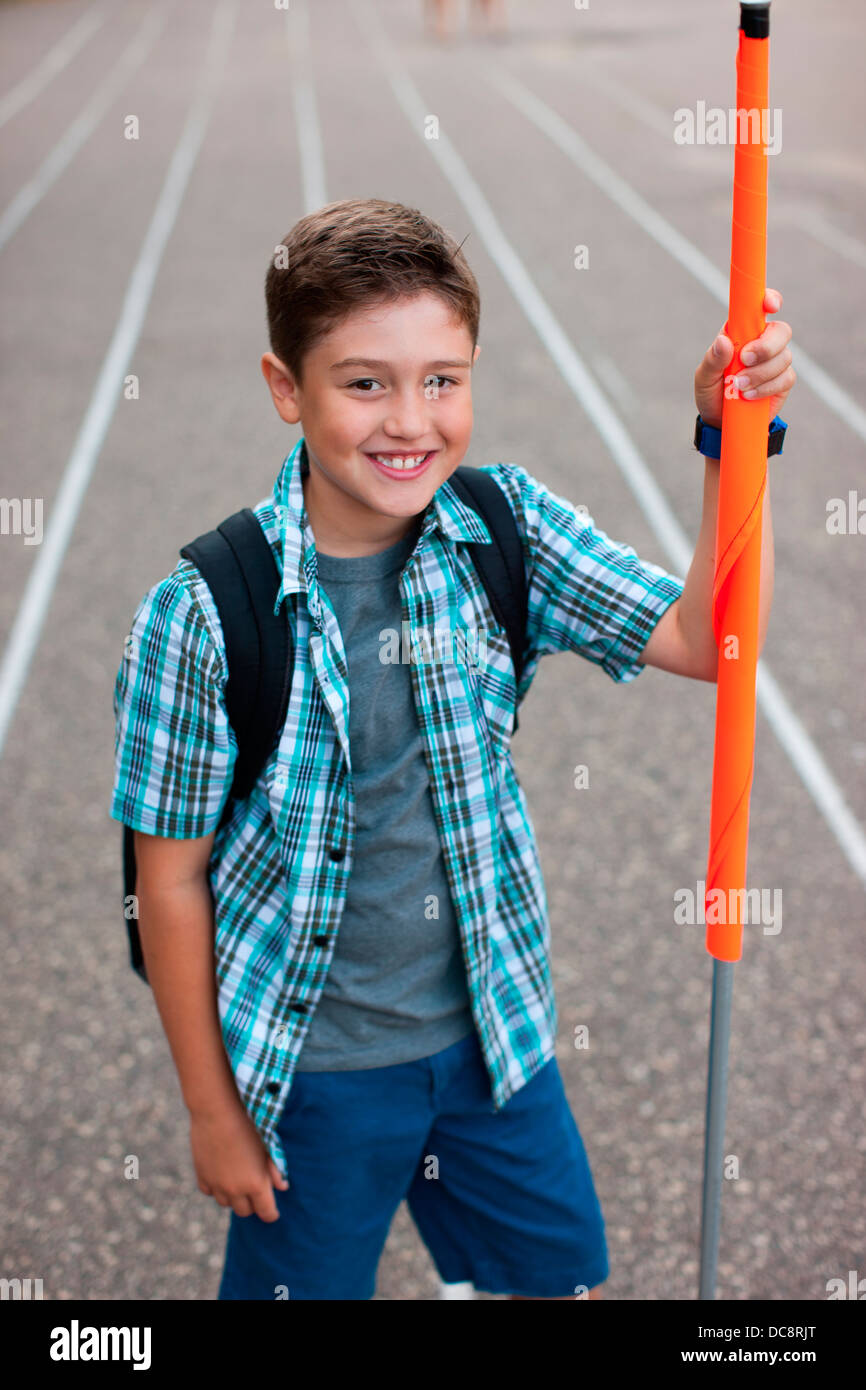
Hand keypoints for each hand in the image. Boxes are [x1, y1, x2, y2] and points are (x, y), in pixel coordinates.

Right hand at [189, 1100, 288, 1221]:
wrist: (217, 1112)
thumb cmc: (248, 1125)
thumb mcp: (268, 1145)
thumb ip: (276, 1169)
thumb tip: (282, 1187)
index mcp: (256, 1183)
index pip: (266, 1212)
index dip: (271, 1214)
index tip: (273, 1212)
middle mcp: (235, 1190)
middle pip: (245, 1211)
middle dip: (252, 1204)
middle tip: (255, 1192)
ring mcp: (217, 1185)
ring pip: (226, 1203)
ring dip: (233, 1197)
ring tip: (238, 1180)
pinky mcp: (202, 1177)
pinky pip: (210, 1192)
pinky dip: (216, 1188)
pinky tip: (221, 1175)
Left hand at [694, 288, 794, 430]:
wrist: (721, 422)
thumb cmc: (712, 392)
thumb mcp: (704, 377)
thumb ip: (713, 359)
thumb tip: (724, 341)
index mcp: (742, 333)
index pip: (760, 308)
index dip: (770, 300)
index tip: (770, 306)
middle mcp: (762, 342)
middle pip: (781, 331)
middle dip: (766, 346)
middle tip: (745, 360)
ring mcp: (775, 361)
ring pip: (784, 357)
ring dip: (760, 373)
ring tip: (738, 387)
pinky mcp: (783, 381)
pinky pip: (786, 378)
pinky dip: (766, 388)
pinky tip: (749, 396)